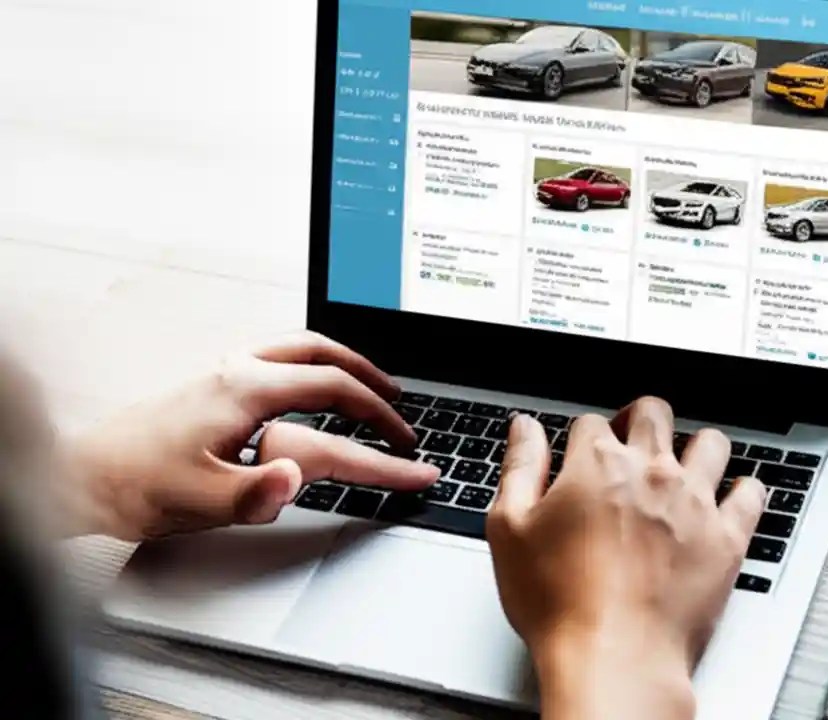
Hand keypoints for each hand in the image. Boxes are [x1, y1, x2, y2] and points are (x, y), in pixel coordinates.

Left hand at [66, 332, 437, 540]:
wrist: (80, 477)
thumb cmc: (135, 486)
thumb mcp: (201, 501)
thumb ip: (253, 492)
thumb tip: (296, 478)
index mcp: (244, 392)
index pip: (335, 395)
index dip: (382, 425)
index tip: (410, 451)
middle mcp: (236, 371)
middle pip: (323, 356)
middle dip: (371, 380)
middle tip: (399, 408)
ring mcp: (222, 372)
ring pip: (299, 347)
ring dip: (342, 363)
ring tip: (368, 388)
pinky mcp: (211, 383)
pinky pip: (277, 356)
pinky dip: (311, 365)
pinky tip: (311, 389)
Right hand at [487, 397, 765, 719]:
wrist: (614, 658)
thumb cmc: (560, 605)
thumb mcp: (509, 529)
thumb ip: (520, 468)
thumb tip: (524, 428)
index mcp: (596, 464)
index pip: (591, 421)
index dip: (584, 438)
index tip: (581, 456)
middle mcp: (650, 471)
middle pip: (653, 413)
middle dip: (640, 419)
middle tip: (633, 441)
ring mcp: (694, 502)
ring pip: (709, 442)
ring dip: (696, 447)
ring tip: (684, 465)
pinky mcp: (727, 537)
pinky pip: (751, 493)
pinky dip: (744, 490)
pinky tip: (731, 497)